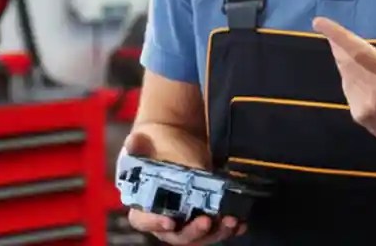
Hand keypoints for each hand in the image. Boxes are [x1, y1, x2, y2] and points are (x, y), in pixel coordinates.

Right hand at [123, 129, 247, 243]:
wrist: (175, 139)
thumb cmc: (153, 145)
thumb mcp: (143, 143)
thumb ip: (137, 145)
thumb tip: (134, 142)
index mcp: (142, 205)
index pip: (144, 221)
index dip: (155, 223)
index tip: (170, 221)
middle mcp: (164, 217)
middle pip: (176, 235)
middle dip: (192, 232)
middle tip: (206, 221)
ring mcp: (186, 219)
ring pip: (200, 236)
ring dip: (216, 232)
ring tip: (231, 221)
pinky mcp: (204, 214)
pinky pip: (216, 228)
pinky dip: (229, 228)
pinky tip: (241, 223)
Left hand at [312, 0, 375, 152]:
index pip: (358, 50)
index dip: (336, 34)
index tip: (318, 21)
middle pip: (347, 62)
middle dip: (340, 47)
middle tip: (340, 39)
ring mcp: (368, 110)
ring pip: (346, 77)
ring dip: (348, 65)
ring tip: (368, 64)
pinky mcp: (364, 119)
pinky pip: (350, 92)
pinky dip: (353, 82)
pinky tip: (371, 83)